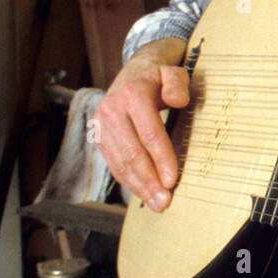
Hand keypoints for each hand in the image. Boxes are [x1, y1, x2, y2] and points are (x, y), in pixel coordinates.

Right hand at [95, 38, 189, 212]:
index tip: (172, 180)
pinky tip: (142, 194)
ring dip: (138, 187)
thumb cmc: (159, 78)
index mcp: (132, 94)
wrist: (132, 74)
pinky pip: (113, 164)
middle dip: (149, 181)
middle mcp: (112, 109)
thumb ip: (178, 84)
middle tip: (165, 201)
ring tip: (156, 204)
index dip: (161, 159)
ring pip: (120, 162)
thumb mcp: (173, 72)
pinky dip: (128, 181)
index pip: (149, 133)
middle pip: (132, 152)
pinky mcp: (98, 137)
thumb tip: (178, 101)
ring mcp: (101, 124)